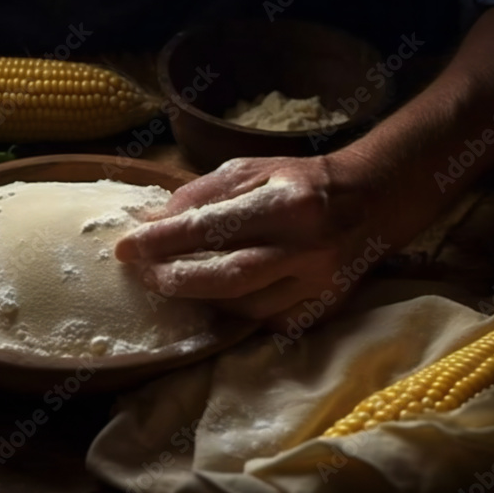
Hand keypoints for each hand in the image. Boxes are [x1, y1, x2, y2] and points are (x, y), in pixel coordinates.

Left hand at [114, 156, 387, 329]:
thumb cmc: (298, 182)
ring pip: (245, 307)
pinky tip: (216, 298)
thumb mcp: (249, 171)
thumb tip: (149, 223)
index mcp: (286, 203)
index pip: (211, 227)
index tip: (125, 248)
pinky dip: (234, 312)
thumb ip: (198, 196)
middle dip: (176, 280)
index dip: (162, 241)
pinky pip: (266, 321)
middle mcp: (305, 248)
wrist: (368, 203)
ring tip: (174, 282)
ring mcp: (318, 284)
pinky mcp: (323, 308)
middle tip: (144, 275)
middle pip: (227, 278)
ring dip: (200, 299)